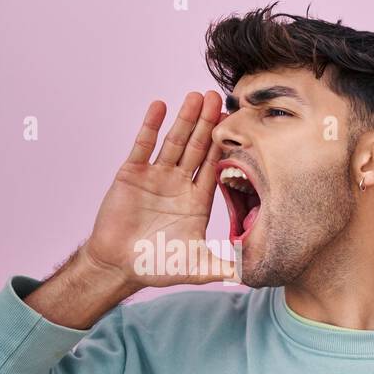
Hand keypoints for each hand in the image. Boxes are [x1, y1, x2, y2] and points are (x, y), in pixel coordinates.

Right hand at [83, 91, 234, 287]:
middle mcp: (179, 184)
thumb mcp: (199, 267)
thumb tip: (254, 277)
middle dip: (208, 124)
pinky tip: (160, 107)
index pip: (216, 167)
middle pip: (198, 148)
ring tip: (196, 97)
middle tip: (220, 97)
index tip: (238, 126)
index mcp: (197, 200)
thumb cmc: (158, 266)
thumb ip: (225, 267)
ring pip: (174, 142)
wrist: (119, 266)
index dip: (226, 147)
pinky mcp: (132, 174)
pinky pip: (143, 145)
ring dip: (185, 119)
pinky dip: (151, 126)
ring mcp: (156, 176)